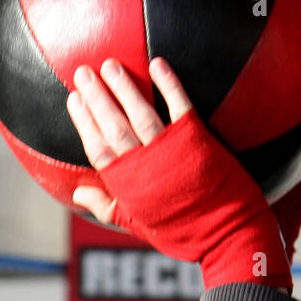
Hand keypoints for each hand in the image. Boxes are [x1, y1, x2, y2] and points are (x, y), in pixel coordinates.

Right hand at [66, 57, 191, 222]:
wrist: (226, 236)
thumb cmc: (181, 233)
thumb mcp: (138, 225)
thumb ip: (107, 207)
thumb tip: (78, 193)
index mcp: (127, 186)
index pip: (97, 148)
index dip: (84, 123)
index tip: (74, 99)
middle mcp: (144, 166)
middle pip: (114, 126)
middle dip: (97, 97)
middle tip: (83, 72)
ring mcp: (170, 151)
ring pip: (140, 114)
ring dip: (124, 87)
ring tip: (110, 65)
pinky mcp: (196, 141)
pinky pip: (180, 107)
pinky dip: (169, 85)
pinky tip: (157, 64)